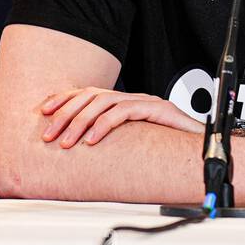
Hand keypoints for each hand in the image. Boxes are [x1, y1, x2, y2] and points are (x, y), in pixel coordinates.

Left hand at [40, 86, 201, 147]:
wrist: (200, 149)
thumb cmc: (166, 149)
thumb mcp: (130, 144)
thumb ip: (110, 141)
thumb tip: (78, 151)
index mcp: (123, 102)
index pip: (87, 93)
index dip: (64, 99)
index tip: (44, 112)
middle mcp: (131, 98)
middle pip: (91, 95)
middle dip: (66, 114)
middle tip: (49, 135)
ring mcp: (144, 101)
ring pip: (103, 102)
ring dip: (80, 122)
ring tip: (68, 142)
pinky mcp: (155, 109)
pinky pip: (124, 112)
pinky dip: (104, 125)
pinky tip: (93, 140)